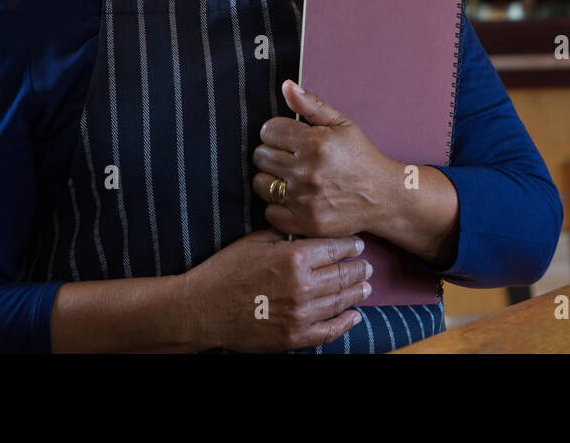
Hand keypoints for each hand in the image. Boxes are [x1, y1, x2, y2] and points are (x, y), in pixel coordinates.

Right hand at [185, 228, 371, 351]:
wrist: (202, 309)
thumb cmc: (225, 270)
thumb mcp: (256, 241)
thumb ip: (287, 236)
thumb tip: (309, 231)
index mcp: (294, 257)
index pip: (335, 249)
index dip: (351, 245)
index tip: (358, 244)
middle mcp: (302, 286)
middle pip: (343, 274)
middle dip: (359, 268)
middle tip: (367, 265)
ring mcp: (300, 314)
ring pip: (341, 301)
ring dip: (357, 292)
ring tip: (366, 286)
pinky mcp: (294, 337)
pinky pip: (329, 331)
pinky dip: (346, 323)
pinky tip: (355, 316)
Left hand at [251, 80, 400, 238]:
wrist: (385, 196)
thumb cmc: (361, 157)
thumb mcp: (342, 124)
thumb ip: (311, 105)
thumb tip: (287, 86)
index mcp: (315, 142)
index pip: (268, 130)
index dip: (277, 132)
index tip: (289, 138)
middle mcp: (307, 170)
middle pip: (260, 156)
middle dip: (272, 153)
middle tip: (290, 157)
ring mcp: (305, 199)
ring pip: (260, 183)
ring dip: (271, 179)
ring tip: (290, 177)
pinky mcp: (305, 223)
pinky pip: (269, 211)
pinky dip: (277, 206)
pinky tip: (294, 198)